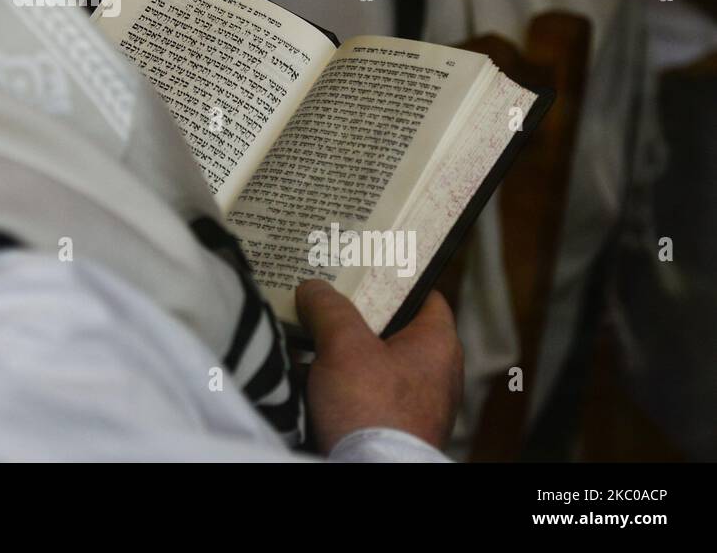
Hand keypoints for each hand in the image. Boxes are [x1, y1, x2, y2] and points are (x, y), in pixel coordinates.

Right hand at [295, 279, 462, 453]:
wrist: (369, 474)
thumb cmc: (372, 410)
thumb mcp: (344, 344)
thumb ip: (329, 309)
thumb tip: (313, 289)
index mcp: (437, 346)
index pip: (425, 296)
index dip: (395, 278)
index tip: (365, 265)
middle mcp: (431, 374)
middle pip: (389, 328)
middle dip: (351, 315)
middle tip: (322, 296)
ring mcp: (409, 404)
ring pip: (368, 363)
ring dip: (335, 352)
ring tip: (302, 332)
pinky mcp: (385, 428)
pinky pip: (358, 395)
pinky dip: (332, 384)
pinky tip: (301, 375)